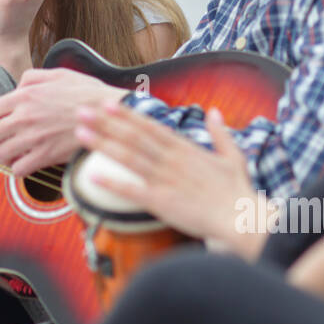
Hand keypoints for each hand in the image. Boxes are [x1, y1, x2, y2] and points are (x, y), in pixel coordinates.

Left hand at [0, 67, 127, 176]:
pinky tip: (28, 163)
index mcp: (25, 95)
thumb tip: (18, 87)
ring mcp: (34, 138)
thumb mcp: (59, 74)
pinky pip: (18, 170)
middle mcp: (24, 117)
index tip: (0, 124)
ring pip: (1, 155)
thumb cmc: (87, 94)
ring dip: (6, 156)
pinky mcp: (46, 156)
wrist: (109, 116)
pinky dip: (19, 169)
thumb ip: (32, 77)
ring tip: (16, 153)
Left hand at [72, 102, 261, 255]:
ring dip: (103, 145)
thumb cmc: (238, 191)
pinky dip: (112, 183)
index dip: (127, 115)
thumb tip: (214, 112)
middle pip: (133, 137)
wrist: (242, 219)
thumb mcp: (233, 156)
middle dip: (105, 124)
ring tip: (80, 134)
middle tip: (81, 112)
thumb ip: (220, 133)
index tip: (107, 104)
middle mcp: (172, 160)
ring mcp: (166, 180)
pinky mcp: (163, 202)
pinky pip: (132, 191)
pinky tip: (92, 176)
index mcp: (186, 148)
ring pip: (129, 158)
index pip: (150, 127)